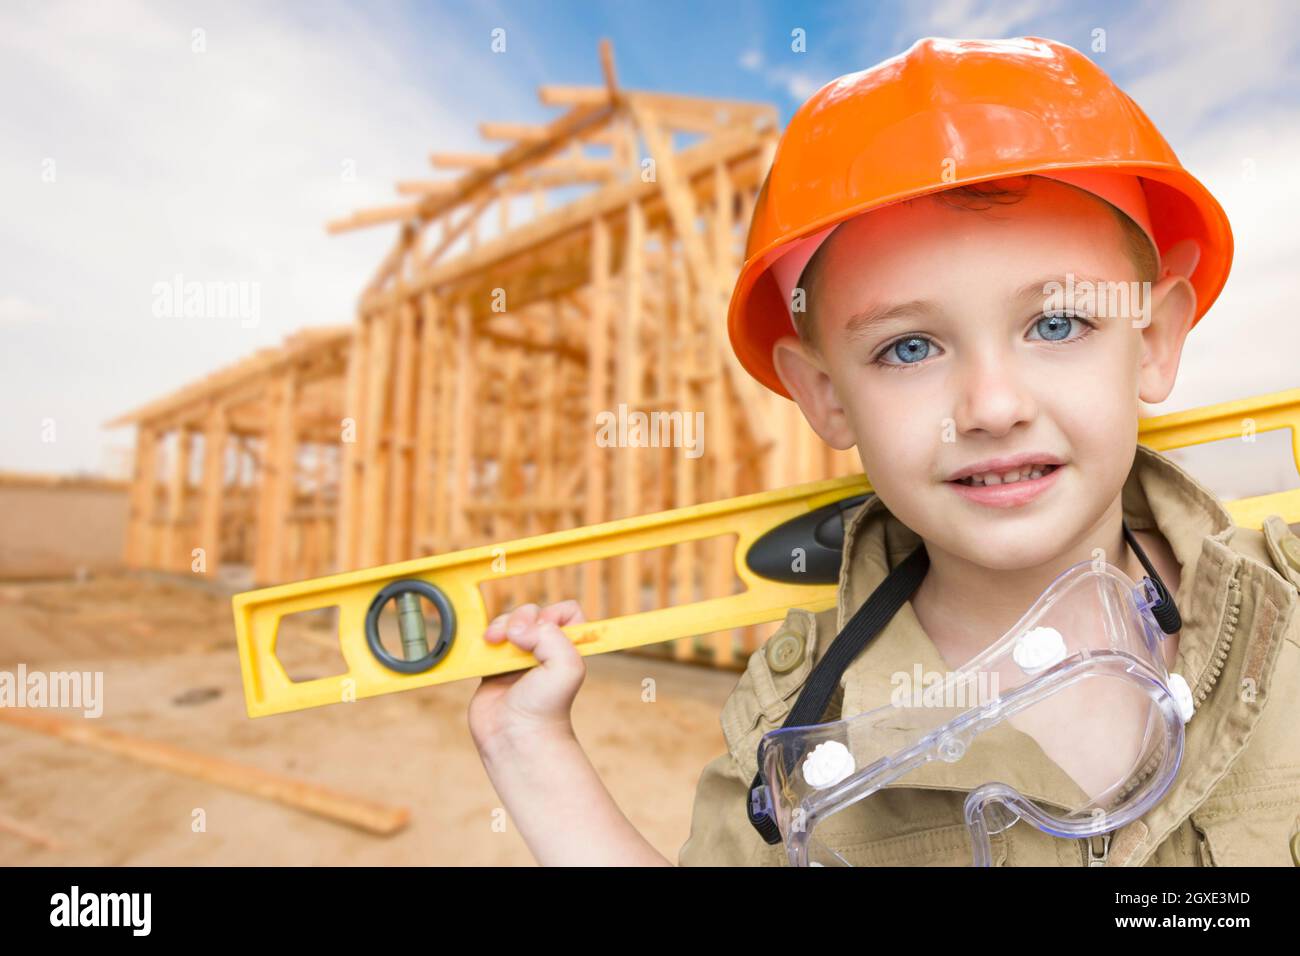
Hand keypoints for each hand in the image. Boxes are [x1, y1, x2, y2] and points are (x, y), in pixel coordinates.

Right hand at [468, 599, 586, 754]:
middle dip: (520, 618)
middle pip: (532, 613)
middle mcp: (545, 649)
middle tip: (515, 637)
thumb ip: (550, 636)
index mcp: (568, 647)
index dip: (554, 613)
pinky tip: (485, 647)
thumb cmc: (547, 708)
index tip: (543, 629)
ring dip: (500, 625)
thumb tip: (516, 628)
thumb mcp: (566, 667)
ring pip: (508, 622)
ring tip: (495, 641)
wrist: (516, 736)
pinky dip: (484, 639)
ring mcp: (519, 656)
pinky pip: (488, 640)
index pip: (566, 612)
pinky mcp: (495, 665)